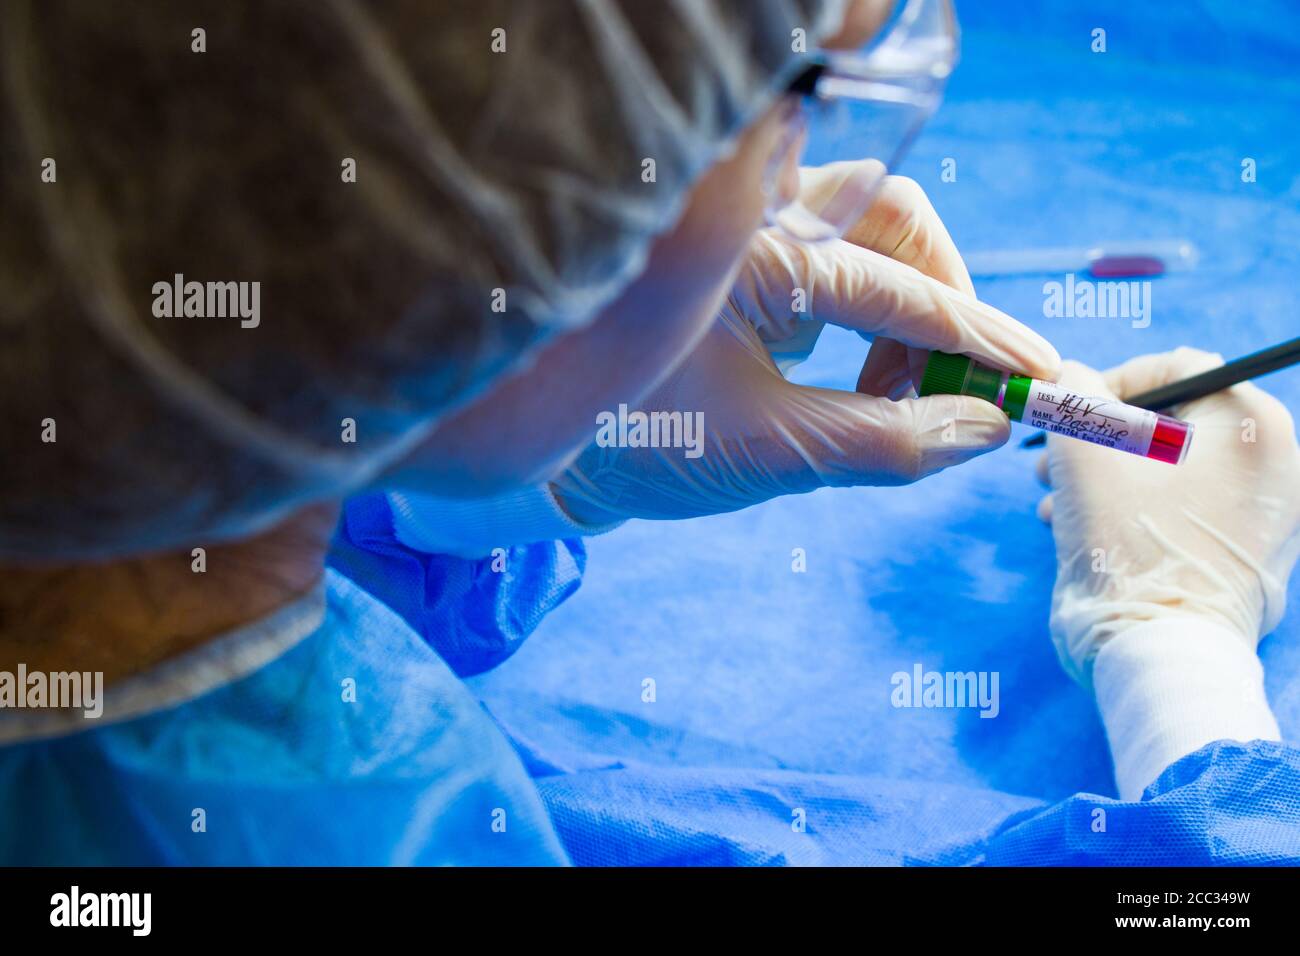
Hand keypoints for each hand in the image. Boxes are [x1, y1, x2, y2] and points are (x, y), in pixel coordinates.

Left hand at [550, 165, 1059, 522]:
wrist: (553, 455)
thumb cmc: (638, 444)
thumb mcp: (769, 452)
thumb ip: (882, 443)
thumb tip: (984, 433)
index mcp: (753, 254)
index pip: (896, 288)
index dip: (978, 339)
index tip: (1040, 383)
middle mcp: (756, 222)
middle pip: (896, 220)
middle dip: (947, 300)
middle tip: (973, 386)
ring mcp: (754, 240)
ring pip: (872, 237)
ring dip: (912, 312)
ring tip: (905, 401)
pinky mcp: (754, 269)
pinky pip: (841, 270)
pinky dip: (875, 321)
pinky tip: (870, 383)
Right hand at [1036, 348, 1299, 683]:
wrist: (1158, 651)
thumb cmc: (1125, 541)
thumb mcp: (1084, 447)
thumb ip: (1074, 394)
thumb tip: (1070, 375)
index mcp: (1253, 425)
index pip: (1175, 367)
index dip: (1110, 381)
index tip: (1069, 415)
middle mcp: (1278, 463)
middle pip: (1175, 419)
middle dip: (1104, 437)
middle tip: (1054, 462)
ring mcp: (1271, 514)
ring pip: (1175, 466)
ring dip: (1111, 474)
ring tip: (1059, 501)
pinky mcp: (1251, 554)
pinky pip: (1189, 507)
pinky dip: (1137, 508)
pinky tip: (1085, 528)